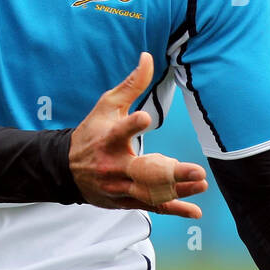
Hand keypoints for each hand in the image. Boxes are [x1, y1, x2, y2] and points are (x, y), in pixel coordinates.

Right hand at [69, 51, 207, 218]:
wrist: (67, 169)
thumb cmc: (91, 132)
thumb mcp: (106, 105)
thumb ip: (131, 84)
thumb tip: (147, 56)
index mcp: (108, 138)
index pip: (120, 131)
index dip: (132, 125)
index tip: (144, 118)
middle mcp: (113, 166)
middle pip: (144, 172)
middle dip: (171, 173)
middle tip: (197, 170)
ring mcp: (120, 187)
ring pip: (152, 192)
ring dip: (179, 191)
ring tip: (202, 184)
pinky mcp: (125, 200)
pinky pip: (152, 206)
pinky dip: (174, 210)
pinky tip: (195, 212)